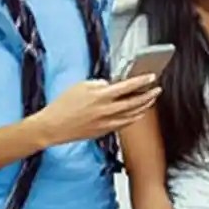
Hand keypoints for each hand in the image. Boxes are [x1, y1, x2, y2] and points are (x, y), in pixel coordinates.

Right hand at [33, 75, 160, 146]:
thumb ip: (98, 84)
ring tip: (150, 101)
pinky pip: (124, 124)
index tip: (151, 77)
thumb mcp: (80, 86)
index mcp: (101, 96)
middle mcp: (106, 110)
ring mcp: (106, 122)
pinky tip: (138, 114)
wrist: (52, 127)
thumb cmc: (62, 106)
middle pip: (135, 102)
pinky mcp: (104, 131)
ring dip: (144, 107)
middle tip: (156, 90)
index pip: (128, 86)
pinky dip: (134, 118)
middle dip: (148, 95)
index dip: (142, 81)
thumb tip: (109, 85)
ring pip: (132, 115)